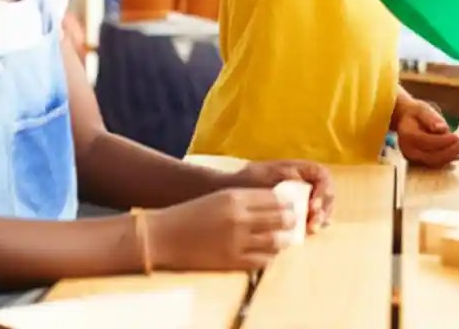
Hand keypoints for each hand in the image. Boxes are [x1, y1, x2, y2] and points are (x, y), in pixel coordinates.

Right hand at [148, 188, 292, 270]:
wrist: (164, 235)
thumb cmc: (191, 214)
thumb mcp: (220, 198)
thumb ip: (246, 200)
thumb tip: (275, 206)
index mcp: (235, 197)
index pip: (274, 198)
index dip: (287, 202)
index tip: (292, 205)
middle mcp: (239, 217)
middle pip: (280, 218)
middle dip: (291, 220)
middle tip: (295, 222)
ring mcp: (236, 240)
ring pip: (275, 241)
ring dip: (284, 240)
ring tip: (285, 239)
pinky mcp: (231, 260)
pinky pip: (262, 260)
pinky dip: (270, 257)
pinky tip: (270, 254)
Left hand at [231, 160, 334, 230]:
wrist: (232, 191)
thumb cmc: (249, 180)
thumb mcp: (267, 175)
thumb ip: (289, 179)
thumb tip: (306, 188)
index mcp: (301, 169)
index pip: (323, 176)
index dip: (323, 191)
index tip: (313, 205)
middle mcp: (306, 182)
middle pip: (327, 194)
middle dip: (323, 209)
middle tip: (313, 223)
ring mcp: (303, 197)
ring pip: (322, 207)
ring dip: (320, 219)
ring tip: (310, 229)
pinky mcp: (298, 211)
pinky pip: (312, 217)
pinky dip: (313, 224)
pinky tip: (309, 232)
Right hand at [396, 100, 458, 166]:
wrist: (404, 120)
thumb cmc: (415, 113)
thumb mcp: (422, 109)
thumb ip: (431, 118)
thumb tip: (442, 128)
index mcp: (408, 135)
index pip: (427, 141)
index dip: (444, 141)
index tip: (457, 137)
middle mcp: (408, 149)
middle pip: (431, 155)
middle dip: (449, 151)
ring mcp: (412, 157)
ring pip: (433, 162)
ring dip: (449, 157)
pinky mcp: (417, 161)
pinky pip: (433, 164)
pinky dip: (446, 161)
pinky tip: (456, 156)